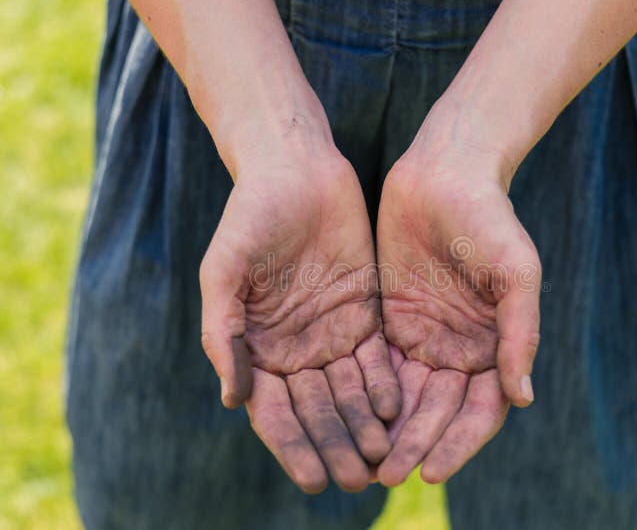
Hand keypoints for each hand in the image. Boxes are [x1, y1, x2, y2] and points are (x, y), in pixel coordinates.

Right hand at [200, 136, 400, 492]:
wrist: (297, 171)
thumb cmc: (251, 216)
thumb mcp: (224, 271)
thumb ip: (224, 333)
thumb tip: (234, 401)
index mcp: (256, 347)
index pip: (275, 412)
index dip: (293, 448)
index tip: (313, 480)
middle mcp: (296, 348)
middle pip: (317, 410)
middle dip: (335, 446)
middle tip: (356, 480)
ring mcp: (332, 331)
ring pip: (350, 392)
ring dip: (364, 426)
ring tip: (381, 459)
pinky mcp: (365, 312)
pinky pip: (377, 357)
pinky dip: (384, 384)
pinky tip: (396, 409)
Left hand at [375, 128, 541, 485]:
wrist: (444, 173)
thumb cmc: (490, 218)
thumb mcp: (516, 273)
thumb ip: (520, 332)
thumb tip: (521, 397)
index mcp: (494, 345)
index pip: (479, 411)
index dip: (458, 443)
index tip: (432, 471)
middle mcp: (458, 348)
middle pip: (437, 411)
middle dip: (416, 445)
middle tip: (388, 476)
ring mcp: (422, 335)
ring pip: (405, 396)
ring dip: (388, 430)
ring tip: (365, 462)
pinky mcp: (388, 318)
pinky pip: (376, 364)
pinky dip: (366, 394)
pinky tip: (347, 417)